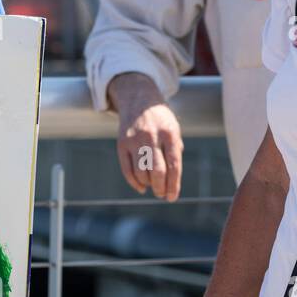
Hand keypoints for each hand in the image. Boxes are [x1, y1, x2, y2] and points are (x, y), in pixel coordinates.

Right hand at [108, 73, 183, 200]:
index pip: (174, 164)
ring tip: (153, 185)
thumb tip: (173, 182)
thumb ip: (175, 152)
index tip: (172, 197)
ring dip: (148, 184)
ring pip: (141, 172)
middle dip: (160, 188)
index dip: (174, 184)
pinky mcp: (122, 143)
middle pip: (157, 171)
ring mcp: (135, 139)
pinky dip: (134, 182)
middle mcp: (152, 136)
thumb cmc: (160, 120)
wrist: (138, 99)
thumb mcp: (174, 129)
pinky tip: (141, 187)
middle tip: (162, 194)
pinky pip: (127, 169)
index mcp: (169, 133)